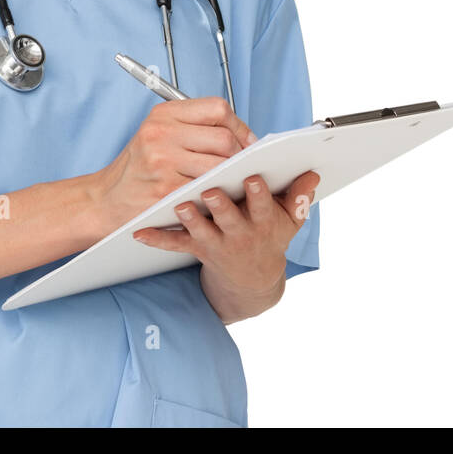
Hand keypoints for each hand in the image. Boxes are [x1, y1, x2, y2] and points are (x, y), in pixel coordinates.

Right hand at [86, 97, 254, 237]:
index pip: (217, 108)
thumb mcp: (158, 133)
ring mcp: (162, 162)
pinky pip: (206, 189)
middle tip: (242, 167)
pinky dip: (216, 194)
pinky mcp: (165, 190)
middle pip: (223, 138)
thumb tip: (244, 136)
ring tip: (231, 182)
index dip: (239, 126)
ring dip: (231, 177)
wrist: (104, 199)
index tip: (246, 142)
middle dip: (240, 155)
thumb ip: (195, 128)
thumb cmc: (138, 168)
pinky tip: (215, 197)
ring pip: (219, 165)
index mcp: (163, 115)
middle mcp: (161, 133)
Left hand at [132, 170, 320, 294]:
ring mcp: (217, 243)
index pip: (263, 206)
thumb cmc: (269, 236)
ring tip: (180, 206)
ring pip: (202, 231)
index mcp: (264, 222)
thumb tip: (312, 175)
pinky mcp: (198, 249)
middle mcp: (240, 234)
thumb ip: (300, 197)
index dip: (258, 194)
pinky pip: (175, 245)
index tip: (253, 177)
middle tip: (211, 191)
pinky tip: (140, 232)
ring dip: (190, 220)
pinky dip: (157, 239)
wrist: (252, 278)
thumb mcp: (291, 221)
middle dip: (221, 206)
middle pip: (230, 219)